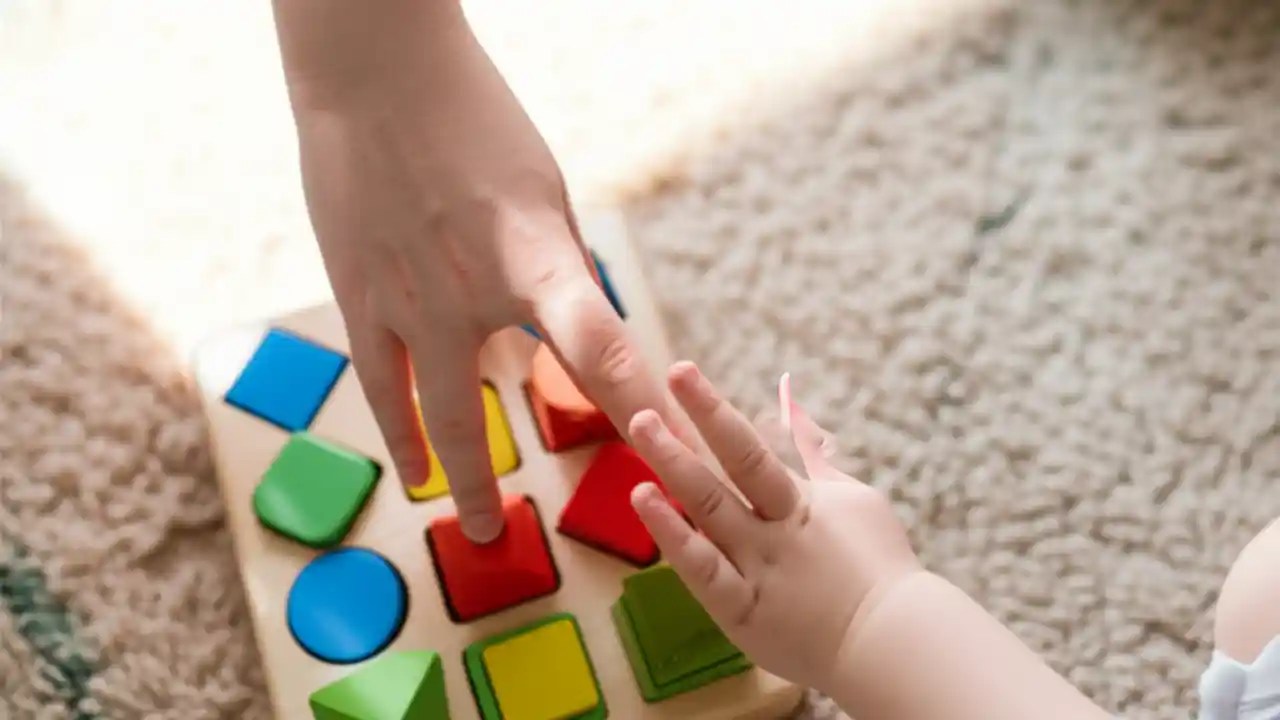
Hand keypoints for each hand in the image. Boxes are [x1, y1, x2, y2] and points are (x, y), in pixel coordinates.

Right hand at [273, 1, 674, 541]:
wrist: (374, 74)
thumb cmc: (474, 121)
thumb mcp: (542, 190)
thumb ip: (556, 266)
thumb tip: (572, 323)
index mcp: (536, 253)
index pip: (599, 347)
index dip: (637, 405)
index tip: (667, 448)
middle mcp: (472, 289)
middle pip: (511, 406)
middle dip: (547, 465)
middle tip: (570, 520)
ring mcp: (408, 300)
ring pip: (439, 416)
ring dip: (465, 479)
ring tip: (482, 528)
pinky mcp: (359, 296)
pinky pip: (382, 385)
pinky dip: (400, 434)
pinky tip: (414, 471)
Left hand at [627, 362, 921, 692]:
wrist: (896, 641)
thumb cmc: (880, 568)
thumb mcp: (856, 503)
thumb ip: (818, 466)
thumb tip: (799, 425)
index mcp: (799, 504)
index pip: (747, 448)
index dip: (711, 409)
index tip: (682, 372)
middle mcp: (772, 533)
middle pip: (720, 477)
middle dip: (679, 440)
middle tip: (642, 408)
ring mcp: (757, 573)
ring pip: (708, 515)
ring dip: (671, 473)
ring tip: (639, 439)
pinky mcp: (744, 614)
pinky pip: (704, 574)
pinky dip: (674, 540)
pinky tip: (645, 504)